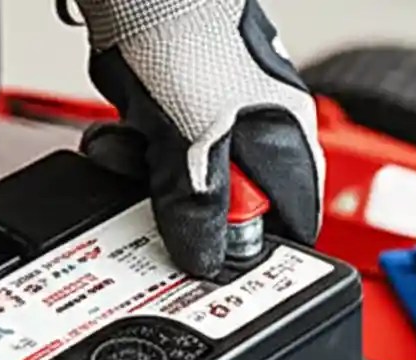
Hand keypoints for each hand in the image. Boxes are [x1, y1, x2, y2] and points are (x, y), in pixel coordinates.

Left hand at [74, 0, 324, 276]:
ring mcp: (212, 117)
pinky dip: (130, 152)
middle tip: (163, 205)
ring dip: (148, 180)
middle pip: (227, 209)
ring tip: (135, 156)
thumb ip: (200, 212)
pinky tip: (121, 137)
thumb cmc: (185, 36)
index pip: (294, 224)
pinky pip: (152, 154)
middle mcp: (256, 130)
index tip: (219, 266)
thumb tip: (206, 261)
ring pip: (181, 184)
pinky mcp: (172, 106)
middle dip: (185, 213)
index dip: (257, 253)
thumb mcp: (193, 147)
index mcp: (287, 142)